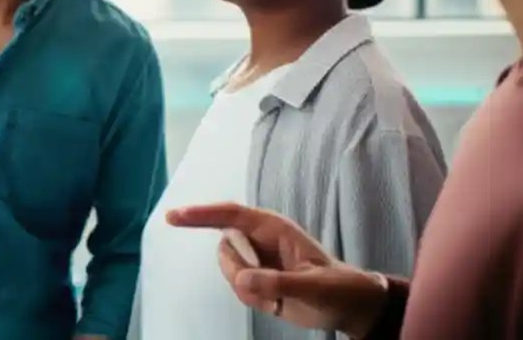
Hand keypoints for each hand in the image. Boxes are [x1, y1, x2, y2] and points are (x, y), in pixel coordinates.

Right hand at [166, 202, 388, 337]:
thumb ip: (278, 281)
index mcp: (273, 228)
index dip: (200, 214)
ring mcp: (256, 260)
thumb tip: (242, 278)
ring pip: (229, 271)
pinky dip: (253, 300)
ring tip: (279, 297)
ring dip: (248, 289)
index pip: (229, 215)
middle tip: (270, 287)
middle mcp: (259, 240)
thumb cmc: (338, 288)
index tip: (173, 217)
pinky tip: (277, 303)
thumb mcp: (314, 287)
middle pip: (226, 248)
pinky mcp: (255, 279)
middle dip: (239, 269)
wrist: (349, 308)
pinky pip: (237, 289)